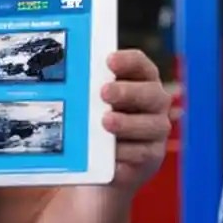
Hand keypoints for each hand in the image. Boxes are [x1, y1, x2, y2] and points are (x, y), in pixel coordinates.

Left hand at [100, 50, 171, 189]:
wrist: (106, 162)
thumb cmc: (98, 119)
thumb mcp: (93, 101)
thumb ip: (87, 88)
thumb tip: (66, 81)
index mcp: (142, 79)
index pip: (140, 64)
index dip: (127, 60)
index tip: (109, 61)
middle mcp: (155, 102)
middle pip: (150, 93)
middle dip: (127, 92)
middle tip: (104, 92)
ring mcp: (156, 129)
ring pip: (150, 125)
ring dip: (127, 123)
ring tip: (106, 122)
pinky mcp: (152, 156)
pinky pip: (142, 155)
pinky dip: (126, 154)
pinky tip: (110, 153)